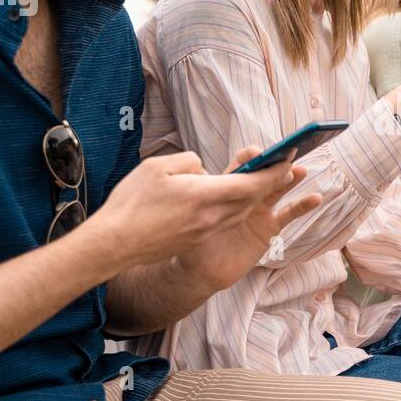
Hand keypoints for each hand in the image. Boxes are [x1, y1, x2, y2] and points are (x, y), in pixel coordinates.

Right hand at [89, 149, 320, 288]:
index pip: (251, 184)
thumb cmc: (131, 202)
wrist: (113, 243)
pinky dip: (235, 207)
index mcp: (204, 196)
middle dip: (271, 182)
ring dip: (255, 196)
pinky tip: (232, 198)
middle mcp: (211, 217)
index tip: (287, 157)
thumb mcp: (158, 167)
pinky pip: (224, 221)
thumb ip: (189, 162)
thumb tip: (205, 169)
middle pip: (251, 199)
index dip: (272, 171)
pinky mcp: (196, 240)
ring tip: (265, 179)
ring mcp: (204, 232)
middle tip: (284, 164)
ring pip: (239, 212)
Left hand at [173, 147, 322, 287]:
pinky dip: (303, 205)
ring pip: (279, 188)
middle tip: (289, 154)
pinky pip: (289, 214)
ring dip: (291, 178)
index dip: (252, 158)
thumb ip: (200, 202)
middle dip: (277, 163)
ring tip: (301, 170)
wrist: (202, 270)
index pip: (242, 164)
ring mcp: (260, 210)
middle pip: (265, 173)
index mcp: (227, 187)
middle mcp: (246, 195)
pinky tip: (316, 198)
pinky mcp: (270, 227)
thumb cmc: (193, 242)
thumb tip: (197, 180)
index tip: (259, 155)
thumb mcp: (195, 219)